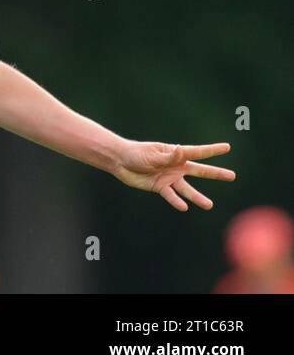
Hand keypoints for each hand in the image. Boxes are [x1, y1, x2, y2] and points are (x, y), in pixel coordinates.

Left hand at [111, 140, 234, 209]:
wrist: (120, 162)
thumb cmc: (136, 154)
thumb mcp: (152, 155)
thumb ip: (168, 157)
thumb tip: (182, 150)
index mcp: (175, 153)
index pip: (197, 152)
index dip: (212, 150)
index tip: (227, 147)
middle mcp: (176, 166)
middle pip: (199, 171)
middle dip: (216, 173)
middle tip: (233, 176)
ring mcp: (169, 177)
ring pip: (187, 189)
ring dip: (197, 197)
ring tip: (210, 205)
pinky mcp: (160, 187)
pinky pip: (171, 196)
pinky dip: (177, 201)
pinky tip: (184, 207)